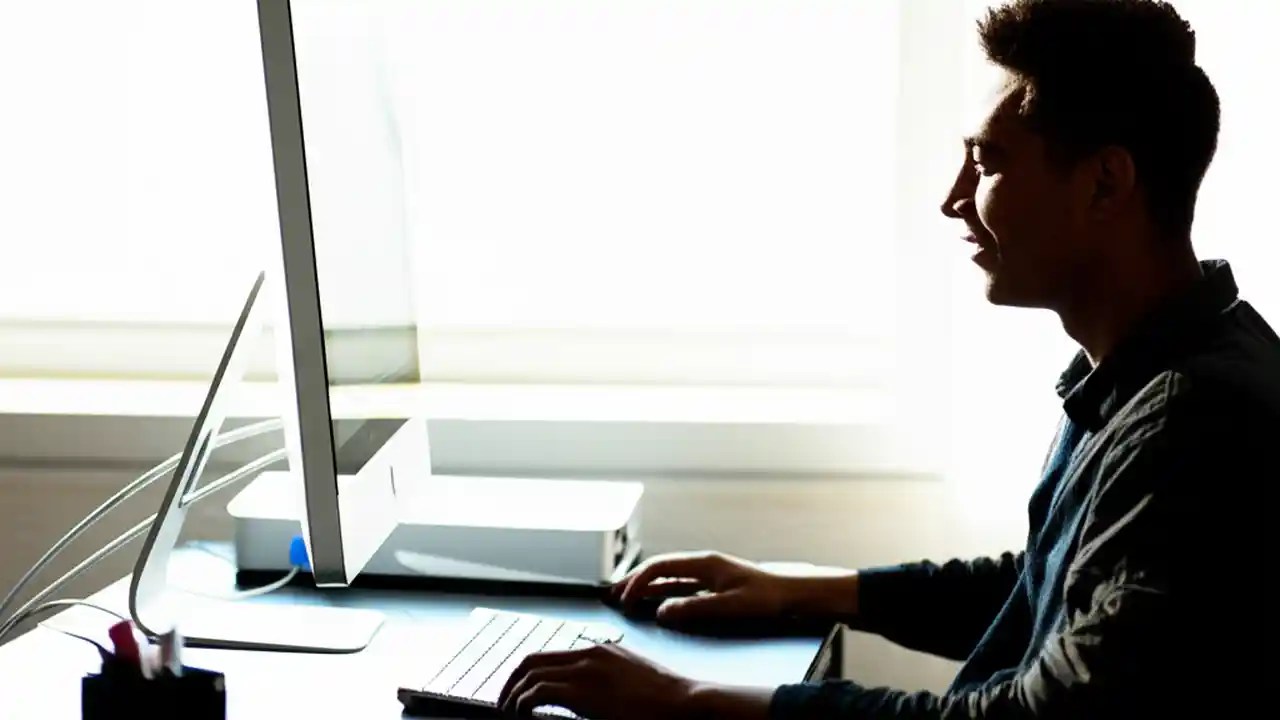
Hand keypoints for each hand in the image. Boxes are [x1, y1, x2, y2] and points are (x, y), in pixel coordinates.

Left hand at [497, 642, 695, 718]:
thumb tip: (590, 697)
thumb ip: (608, 681)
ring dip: (514, 694)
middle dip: (512, 681)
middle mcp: (589, 654)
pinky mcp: (582, 690)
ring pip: (531, 673)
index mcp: (600, 651)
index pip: (551, 654)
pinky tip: (523, 715)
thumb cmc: (665, 699)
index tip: (520, 690)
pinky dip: (524, 703)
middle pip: (532, 659)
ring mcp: (585, 669)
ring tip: (509, 712)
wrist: (683, 702)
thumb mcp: (632, 680)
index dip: (529, 672)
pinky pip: (538, 692)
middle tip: (505, 702)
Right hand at [610, 551, 796, 627]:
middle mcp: (703, 563)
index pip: (661, 566)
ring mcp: (707, 571)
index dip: (639, 581)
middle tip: (613, 593)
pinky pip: (679, 582)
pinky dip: (661, 588)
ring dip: (646, 583)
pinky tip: (655, 597)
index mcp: (704, 563)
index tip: (626, 597)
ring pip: (668, 574)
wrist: (790, 592)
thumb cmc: (766, 596)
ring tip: (626, 594)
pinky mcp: (713, 581)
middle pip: (660, 567)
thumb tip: (662, 611)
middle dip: (635, 579)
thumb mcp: (729, 605)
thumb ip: (695, 608)